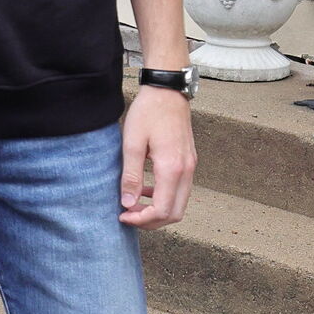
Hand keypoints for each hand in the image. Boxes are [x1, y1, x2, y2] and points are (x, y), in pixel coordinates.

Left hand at [120, 85, 195, 227]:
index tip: (122, 216)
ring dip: (158, 210)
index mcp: (172, 168)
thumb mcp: (131, 143)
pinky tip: (146, 189)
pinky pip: (180, 190)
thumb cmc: (148, 113)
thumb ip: (131, 176)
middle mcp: (186, 171)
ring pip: (179, 204)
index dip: (142, 220)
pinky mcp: (189, 162)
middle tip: (128, 215)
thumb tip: (128, 203)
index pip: (162, 211)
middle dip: (151, 221)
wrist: (168, 92)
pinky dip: (164, 197)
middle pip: (175, 214)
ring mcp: (190, 167)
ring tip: (133, 204)